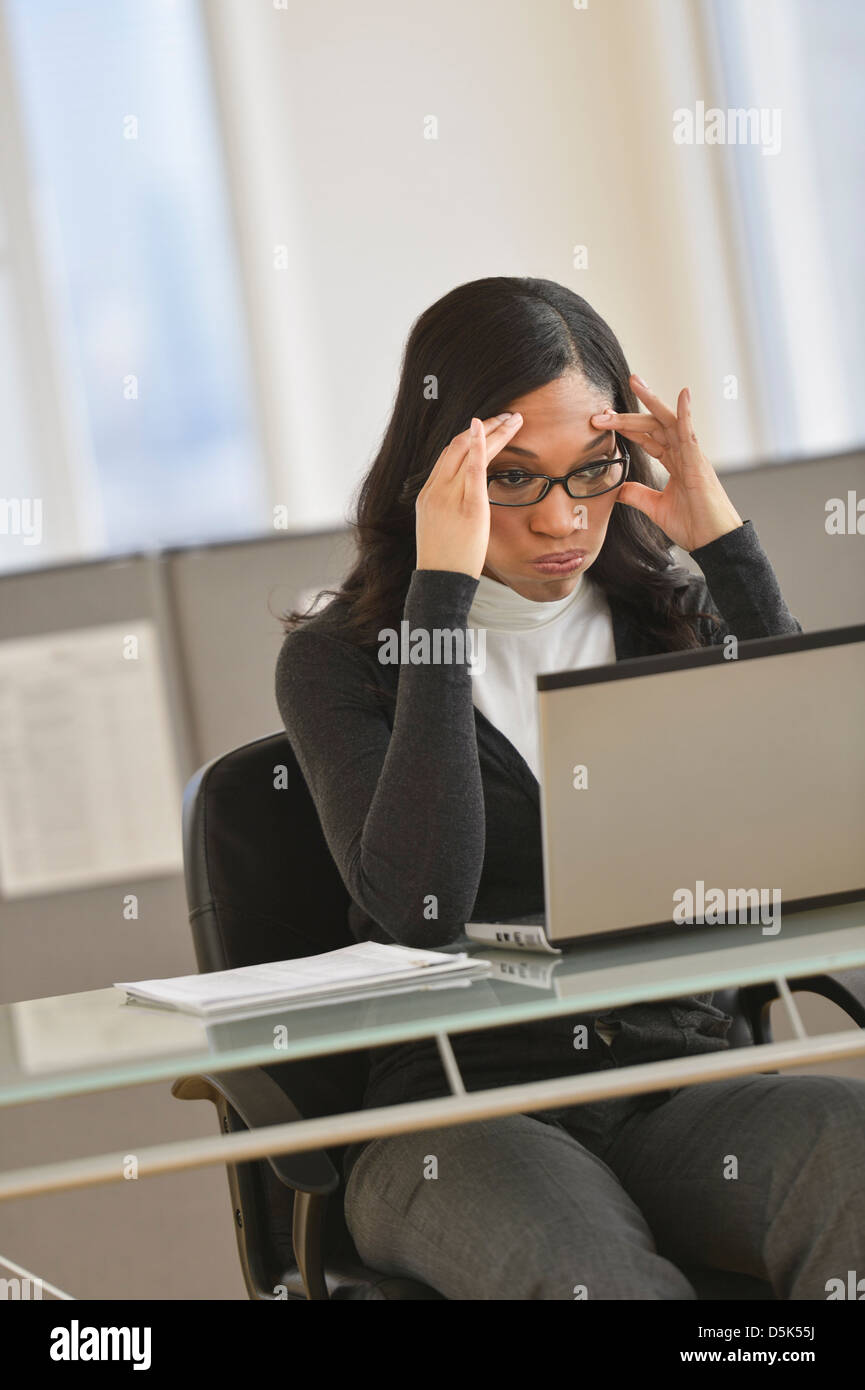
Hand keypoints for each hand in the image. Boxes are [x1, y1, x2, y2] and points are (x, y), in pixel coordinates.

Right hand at [415, 412, 522, 578]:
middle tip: (506, 416)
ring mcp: (449, 498)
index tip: (486, 428)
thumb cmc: (445, 562)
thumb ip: (451, 510)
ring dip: (493, 431)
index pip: (448, 457)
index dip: (469, 438)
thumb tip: (466, 504)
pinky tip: (490, 428)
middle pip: (458, 447)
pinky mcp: (469, 507)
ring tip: (513, 419)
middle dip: (484, 428)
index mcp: (428, 496)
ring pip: (468, 452)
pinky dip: (481, 445)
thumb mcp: (442, 530)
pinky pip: (473, 470)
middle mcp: (436, 491)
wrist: (439, 583)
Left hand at [591, 376, 742, 552]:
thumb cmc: (693, 525)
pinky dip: (686, 413)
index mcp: (675, 462)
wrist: (712, 542)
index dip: (626, 429)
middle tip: (601, 411)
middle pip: (653, 426)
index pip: (648, 438)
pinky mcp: (699, 463)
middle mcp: (684, 454)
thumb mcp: (655, 508)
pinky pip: (692, 434)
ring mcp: (692, 456)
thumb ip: (638, 495)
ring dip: (652, 402)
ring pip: (670, 422)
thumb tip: (618, 488)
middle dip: (627, 417)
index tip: (603, 421)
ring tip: (636, 383)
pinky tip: (682, 395)